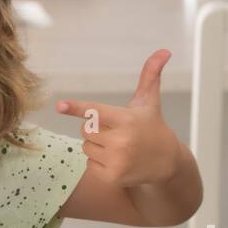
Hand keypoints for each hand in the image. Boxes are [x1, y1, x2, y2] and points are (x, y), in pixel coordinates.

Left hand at [55, 49, 180, 187]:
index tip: (59, 105)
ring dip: (97, 146)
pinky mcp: (112, 177)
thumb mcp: (149, 102)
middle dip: (96, 129)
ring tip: (120, 147)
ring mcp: (117, 161)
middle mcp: (121, 140)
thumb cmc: (152, 127)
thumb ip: (150, 75)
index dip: (76, 107)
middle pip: (85, 129)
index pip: (95, 111)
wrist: (167, 163)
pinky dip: (99, 163)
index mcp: (126, 119)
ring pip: (86, 147)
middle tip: (118, 132)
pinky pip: (89, 164)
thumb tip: (164, 50)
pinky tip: (118, 161)